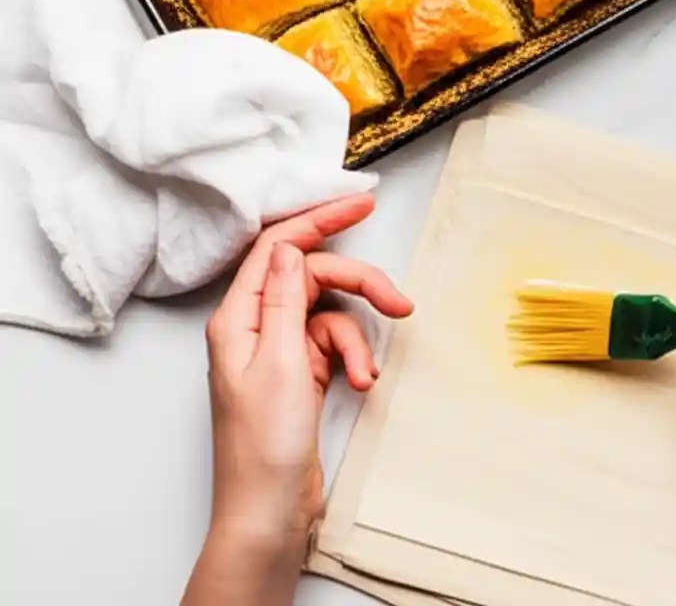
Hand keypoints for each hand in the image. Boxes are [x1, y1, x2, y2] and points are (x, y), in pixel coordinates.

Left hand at [184, 194, 412, 605]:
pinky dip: (354, 361)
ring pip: (332, 316)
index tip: (361, 204)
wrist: (269, 508)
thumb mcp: (278, 363)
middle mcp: (256, 328)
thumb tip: (290, 247)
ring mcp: (280, 352)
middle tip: (399, 303)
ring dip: (358, 341)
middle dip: (360, 289)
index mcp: (237, 319)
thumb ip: (285, 300)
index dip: (320, 221)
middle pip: (314, 279)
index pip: (278, 249)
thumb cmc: (263, 446)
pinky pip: (337, 347)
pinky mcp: (301, 374)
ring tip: (365, 374)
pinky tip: (360, 384)